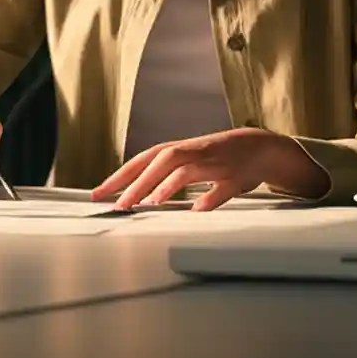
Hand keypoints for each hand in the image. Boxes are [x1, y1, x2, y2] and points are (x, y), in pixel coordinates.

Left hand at [90, 128, 327, 210]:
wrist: (259, 146)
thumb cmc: (215, 156)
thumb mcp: (185, 161)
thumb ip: (162, 174)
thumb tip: (134, 192)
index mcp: (176, 150)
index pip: (140, 160)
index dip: (118, 176)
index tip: (97, 194)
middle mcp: (192, 152)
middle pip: (159, 161)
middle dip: (137, 182)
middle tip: (118, 204)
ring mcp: (214, 163)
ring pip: (187, 170)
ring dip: (168, 185)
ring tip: (149, 202)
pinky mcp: (235, 176)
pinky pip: (222, 188)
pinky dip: (209, 198)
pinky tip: (197, 211)